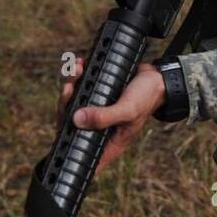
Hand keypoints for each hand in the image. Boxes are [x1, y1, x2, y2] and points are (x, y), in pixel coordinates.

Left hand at [58, 58, 166, 175]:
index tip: (58, 139)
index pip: (82, 152)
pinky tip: (80, 64)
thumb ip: (104, 117)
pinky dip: (78, 76)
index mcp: (109, 141)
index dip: (66, 149)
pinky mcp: (98, 94)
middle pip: (71, 124)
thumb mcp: (127, 110)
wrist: (158, 76)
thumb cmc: (147, 97)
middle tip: (69, 89)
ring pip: (74, 103)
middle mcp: (100, 128)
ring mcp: (98, 110)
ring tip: (76, 70)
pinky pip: (81, 88)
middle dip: (65, 105)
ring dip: (71, 85)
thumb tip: (76, 119)